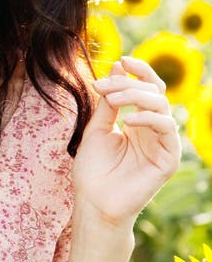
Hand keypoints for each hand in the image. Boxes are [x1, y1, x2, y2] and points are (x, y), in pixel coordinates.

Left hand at [72, 56, 180, 226]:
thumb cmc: (93, 170)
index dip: (138, 71)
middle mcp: (153, 130)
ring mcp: (162, 143)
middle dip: (128, 84)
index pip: (147, 88)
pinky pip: (167, 129)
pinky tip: (128, 121)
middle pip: (153, 92)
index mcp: (138, 122)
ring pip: (161, 105)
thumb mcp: (97, 128)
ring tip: (112, 100)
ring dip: (136, 96)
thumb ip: (109, 101)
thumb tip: (118, 67)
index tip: (121, 59)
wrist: (93, 202)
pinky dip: (149, 119)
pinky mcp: (169, 158)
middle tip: (102, 86)